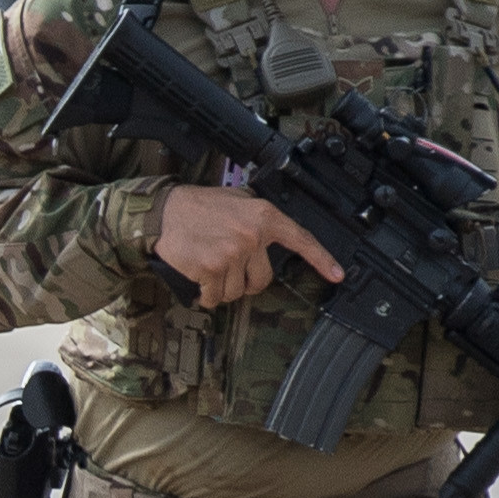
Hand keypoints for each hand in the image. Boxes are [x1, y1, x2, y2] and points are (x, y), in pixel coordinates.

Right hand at [151, 185, 343, 306]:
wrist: (162, 212)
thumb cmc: (196, 207)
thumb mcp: (236, 200)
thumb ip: (258, 218)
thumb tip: (275, 237)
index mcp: (262, 216)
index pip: (300, 239)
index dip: (321, 259)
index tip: (337, 275)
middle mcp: (251, 235)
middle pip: (262, 280)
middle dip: (244, 280)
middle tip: (227, 265)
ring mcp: (232, 254)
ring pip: (236, 292)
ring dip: (221, 287)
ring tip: (207, 264)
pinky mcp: (211, 269)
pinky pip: (215, 297)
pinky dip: (205, 294)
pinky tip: (197, 276)